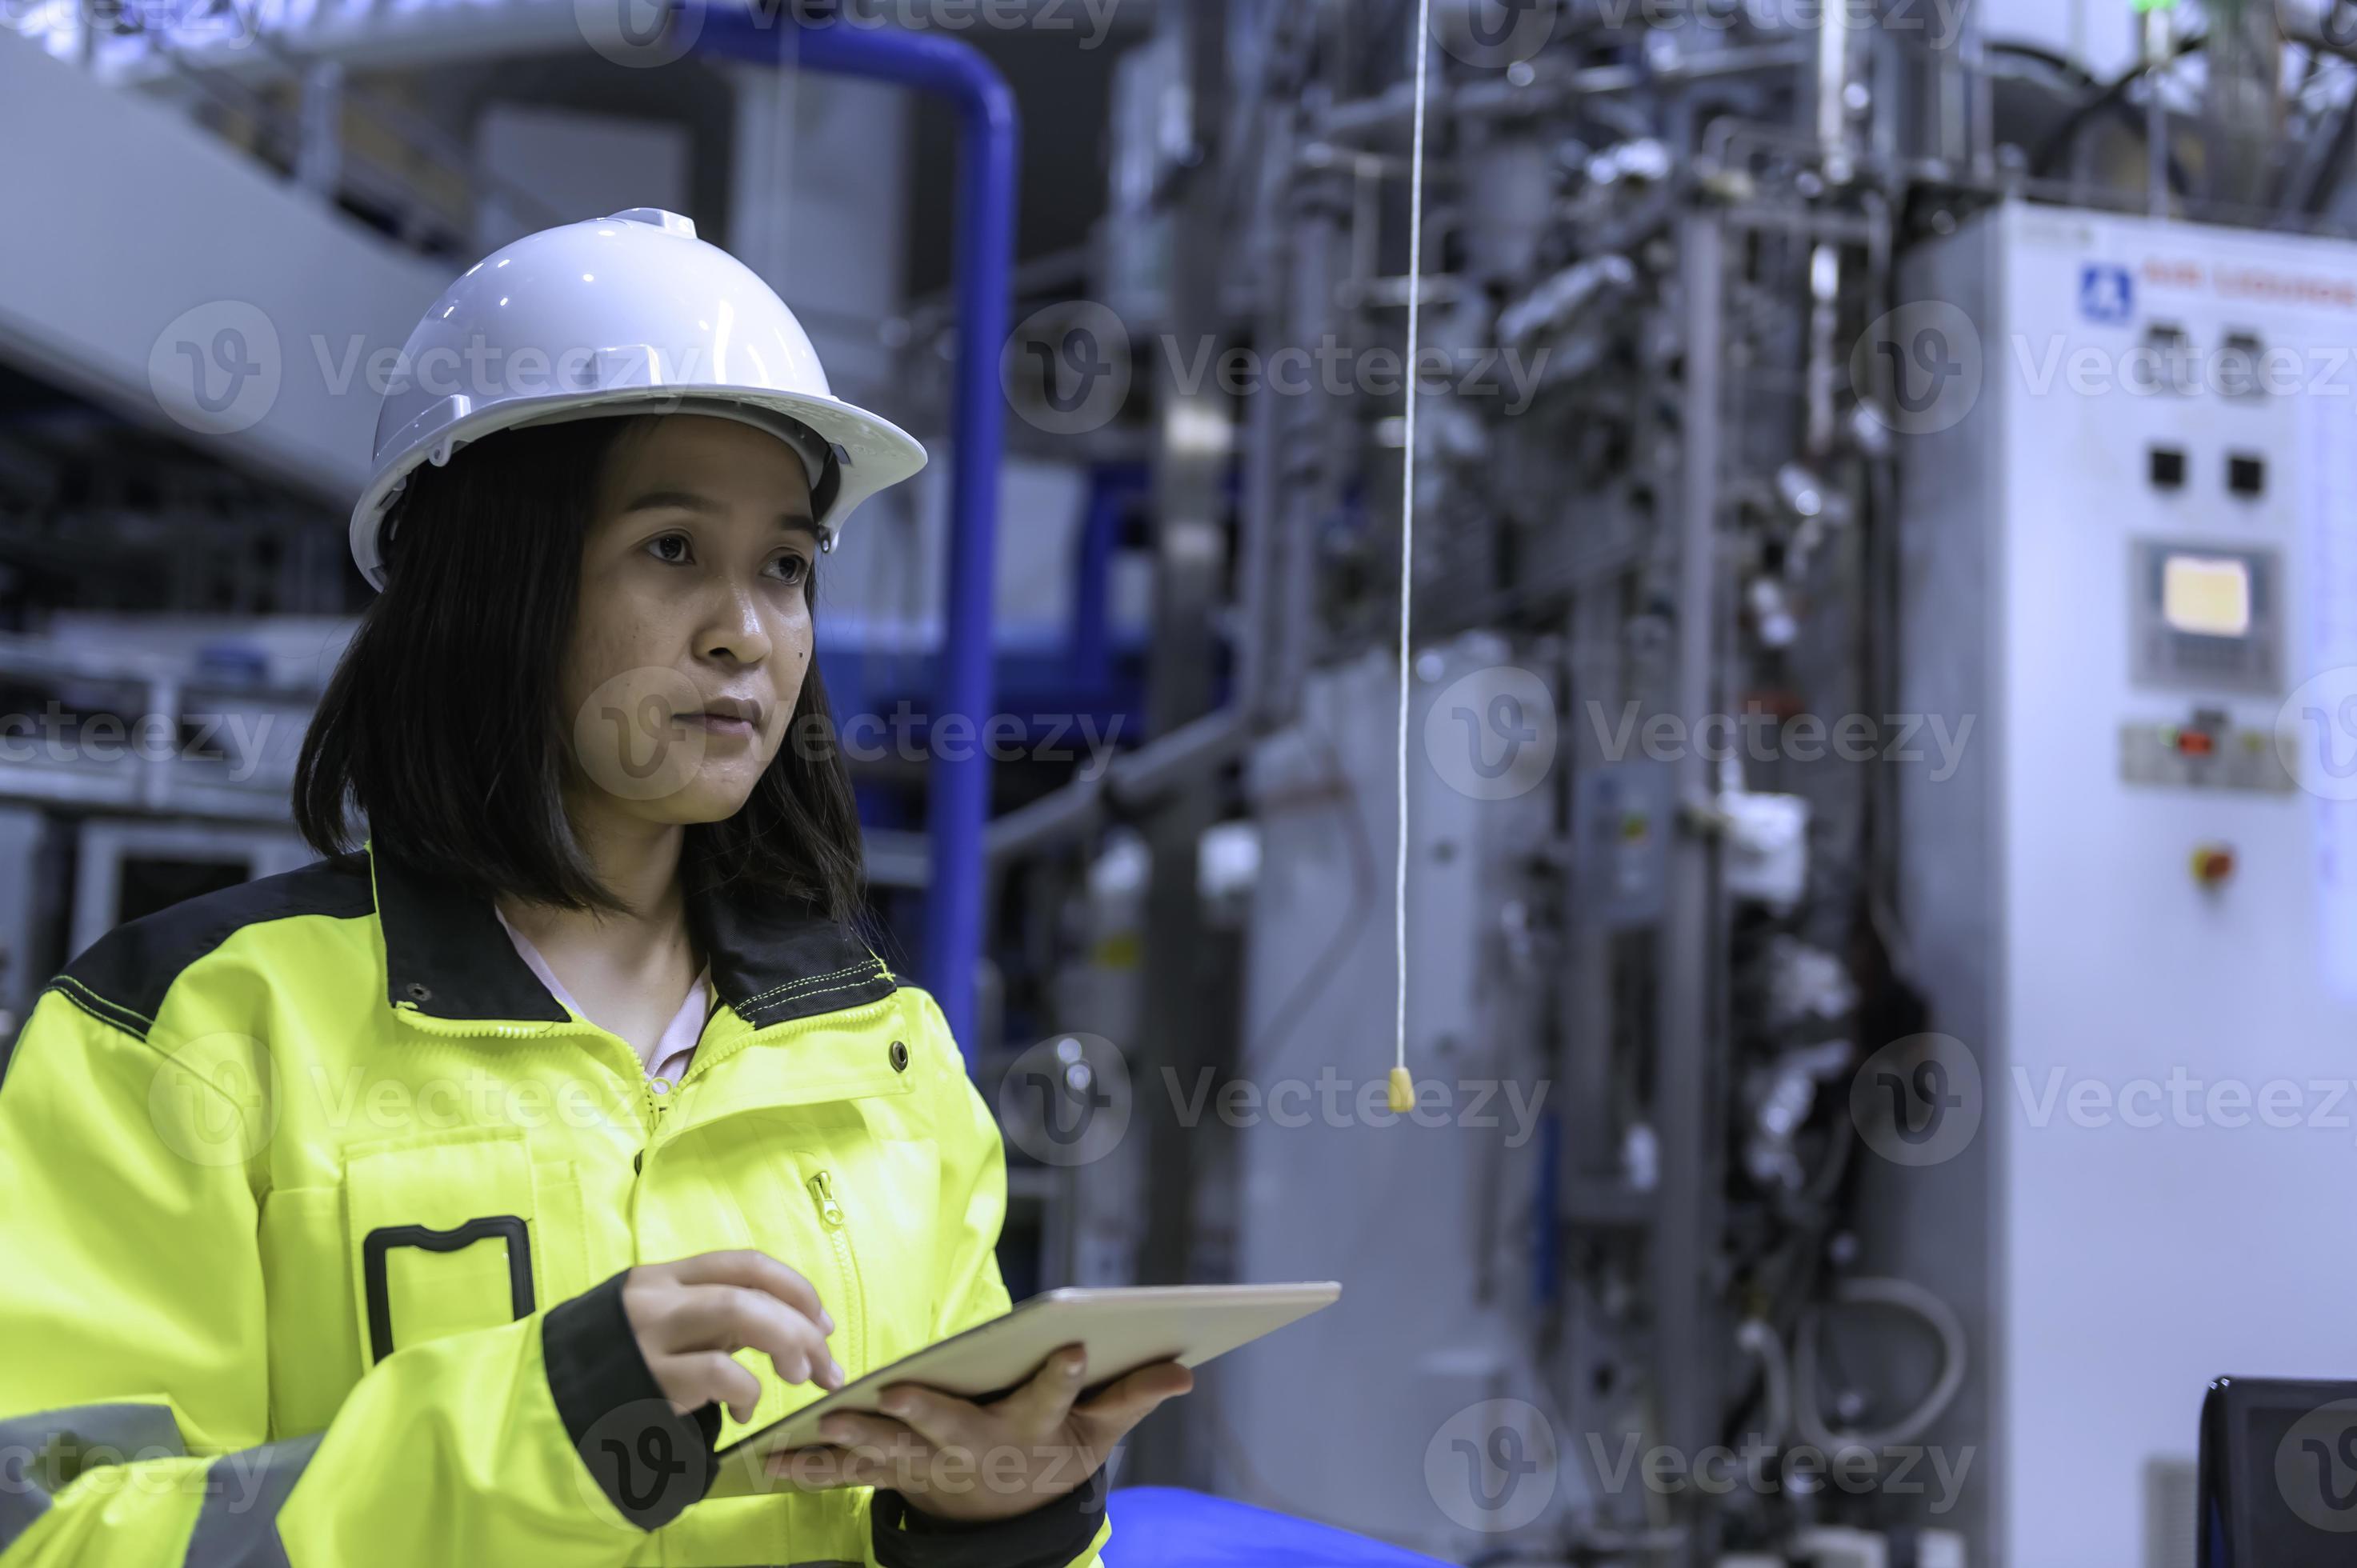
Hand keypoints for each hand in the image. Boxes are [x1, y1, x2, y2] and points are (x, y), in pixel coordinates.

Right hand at [622, 1250, 845, 1422]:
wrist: (544, 1407)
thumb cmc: (620, 1367)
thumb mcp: (666, 1327)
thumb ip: (713, 1319)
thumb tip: (787, 1325)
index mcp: (665, 1276)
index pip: (744, 1262)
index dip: (794, 1287)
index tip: (823, 1321)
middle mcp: (657, 1297)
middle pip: (749, 1288)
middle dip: (802, 1323)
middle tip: (825, 1362)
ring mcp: (650, 1337)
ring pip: (739, 1314)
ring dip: (786, 1344)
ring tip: (799, 1377)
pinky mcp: (647, 1380)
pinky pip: (720, 1373)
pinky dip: (748, 1391)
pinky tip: (744, 1409)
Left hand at [763, 1345, 1193, 1522]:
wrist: (1003, 1516)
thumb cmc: (1051, 1455)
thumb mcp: (1098, 1433)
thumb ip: (1132, 1398)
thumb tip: (1186, 1370)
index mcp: (1030, 1433)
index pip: (1053, 1399)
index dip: (1066, 1378)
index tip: (1076, 1348)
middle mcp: (975, 1452)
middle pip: (953, 1430)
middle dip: (926, 1414)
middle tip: (898, 1395)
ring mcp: (929, 1465)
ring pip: (891, 1450)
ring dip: (856, 1437)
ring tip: (825, 1418)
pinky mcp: (893, 1470)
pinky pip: (846, 1472)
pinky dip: (809, 1466)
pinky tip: (771, 1458)